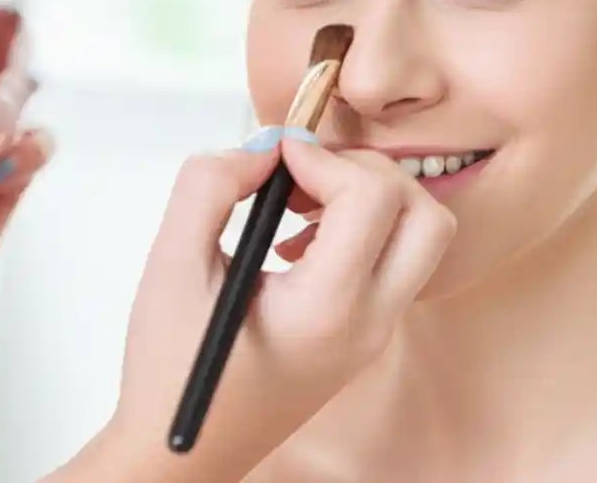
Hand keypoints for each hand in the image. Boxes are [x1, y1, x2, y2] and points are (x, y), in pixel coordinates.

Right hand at [73, 132, 455, 481]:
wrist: (183, 456)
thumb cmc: (171, 371)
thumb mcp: (170, 266)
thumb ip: (209, 187)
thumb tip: (265, 145)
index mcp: (327, 311)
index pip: (373, 198)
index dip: (325, 156)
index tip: (277, 156)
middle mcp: (368, 325)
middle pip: (426, 215)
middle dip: (369, 172)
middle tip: (306, 173)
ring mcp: (375, 334)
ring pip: (419, 238)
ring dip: (370, 200)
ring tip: (298, 202)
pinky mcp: (366, 336)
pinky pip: (394, 261)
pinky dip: (362, 230)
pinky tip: (296, 240)